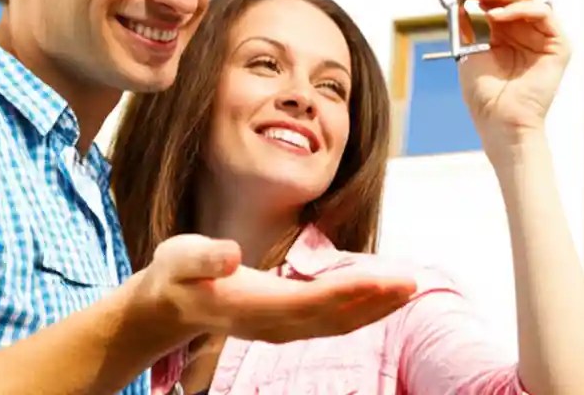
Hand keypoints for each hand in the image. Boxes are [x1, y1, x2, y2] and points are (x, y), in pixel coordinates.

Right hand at [133, 235, 415, 343]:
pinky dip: (360, 309)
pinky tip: (382, 296)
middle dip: (375, 301)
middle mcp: (272, 324)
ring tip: (408, 289)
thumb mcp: (180, 257)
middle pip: (332, 316)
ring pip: (337, 323)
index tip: (383, 280)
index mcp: (251, 306)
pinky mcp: (288, 324)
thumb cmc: (177, 274)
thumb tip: (230, 255)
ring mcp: (282, 328)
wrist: (170, 305)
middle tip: (413, 282)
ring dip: (374, 308)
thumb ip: (203, 257)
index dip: (348, 291)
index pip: (309, 301)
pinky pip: (332, 321)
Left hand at [447, 0, 570, 144]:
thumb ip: (465, 21)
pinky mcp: (559, 44)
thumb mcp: (468, 49)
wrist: (500, 123)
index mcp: (508, 29)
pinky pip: (542, 13)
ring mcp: (544, 35)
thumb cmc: (485, 95)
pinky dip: (518, 9)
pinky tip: (494, 15)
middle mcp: (528, 28)